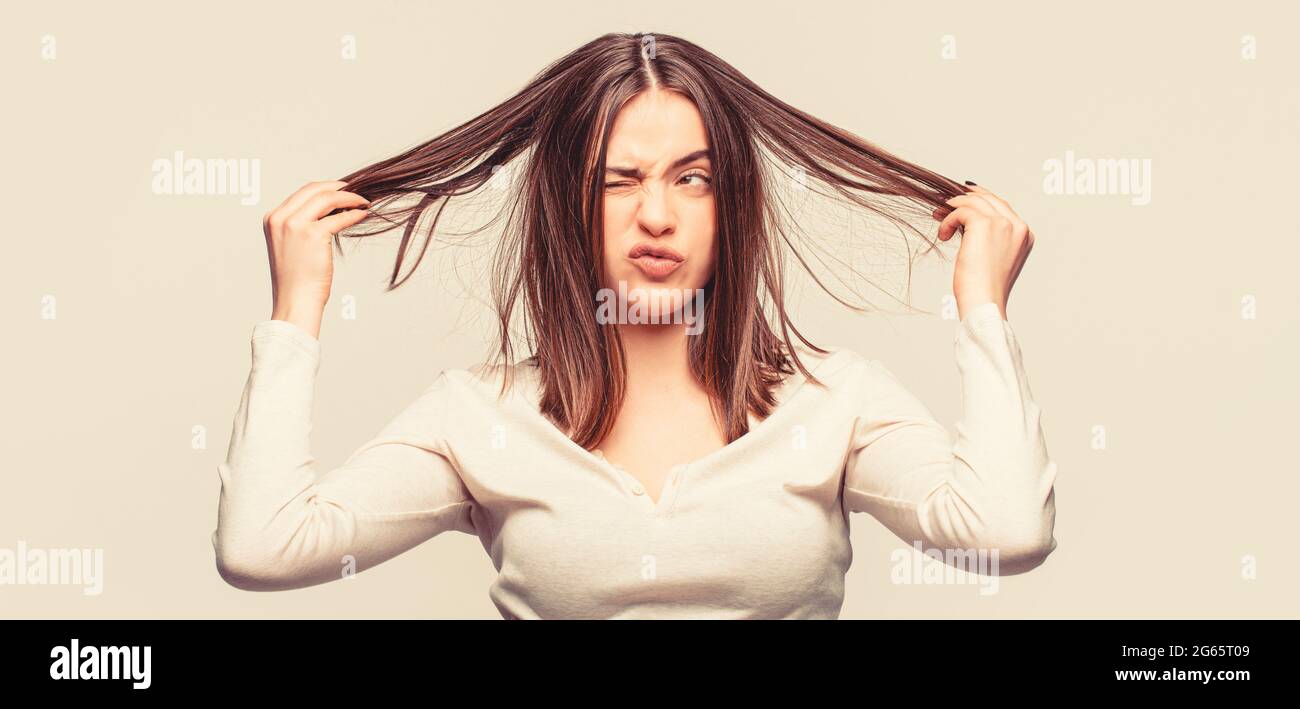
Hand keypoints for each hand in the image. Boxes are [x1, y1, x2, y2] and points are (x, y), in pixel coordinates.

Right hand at [262, 181, 369, 337]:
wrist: (295, 301)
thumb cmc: (297, 279)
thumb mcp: (291, 246)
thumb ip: (302, 226)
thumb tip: (333, 210)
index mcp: (272, 219)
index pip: (302, 193)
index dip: (324, 188)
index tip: (341, 190)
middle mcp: (280, 218)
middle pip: (314, 189)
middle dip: (338, 187)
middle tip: (356, 191)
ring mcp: (294, 225)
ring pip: (327, 198)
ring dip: (349, 197)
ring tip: (363, 202)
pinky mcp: (312, 235)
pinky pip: (339, 217)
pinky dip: (354, 214)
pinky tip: (363, 215)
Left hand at [933, 183, 1033, 320]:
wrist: (984, 302)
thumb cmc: (985, 288)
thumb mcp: (994, 258)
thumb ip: (990, 237)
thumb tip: (965, 220)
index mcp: (1024, 235)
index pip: (1001, 206)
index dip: (979, 199)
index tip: (961, 202)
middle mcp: (1018, 226)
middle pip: (988, 199)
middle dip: (964, 200)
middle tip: (945, 207)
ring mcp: (1003, 224)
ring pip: (974, 201)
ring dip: (953, 210)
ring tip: (941, 223)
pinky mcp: (985, 225)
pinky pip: (961, 211)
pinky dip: (948, 221)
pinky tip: (943, 235)